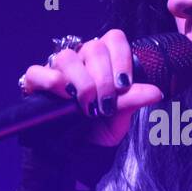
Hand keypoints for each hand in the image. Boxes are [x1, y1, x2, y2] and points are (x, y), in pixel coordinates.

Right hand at [20, 28, 163, 146]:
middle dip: (104, 79)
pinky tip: (64, 98)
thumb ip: (134, 101)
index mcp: (104, 60)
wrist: (76, 151)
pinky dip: (51, 82)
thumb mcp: (120, 117)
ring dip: (82, 82)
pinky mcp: (35, 82)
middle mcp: (81, 59)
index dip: (121, 58)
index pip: (114, 39)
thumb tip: (155, 92)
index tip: (124, 85)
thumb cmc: (99, 128)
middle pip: (93, 48)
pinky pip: (37, 72)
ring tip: (87, 105)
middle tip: (106, 104)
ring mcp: (57, 68)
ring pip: (67, 57)